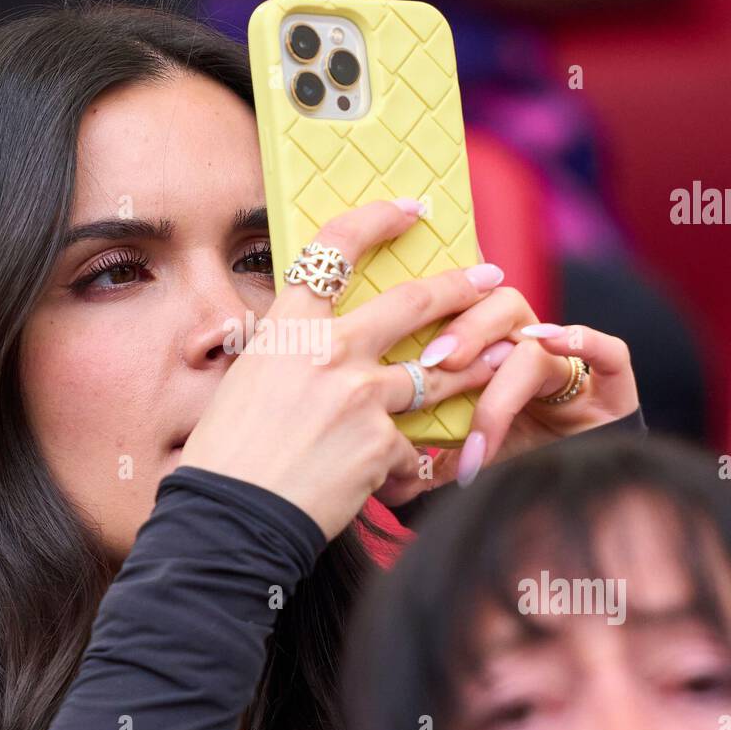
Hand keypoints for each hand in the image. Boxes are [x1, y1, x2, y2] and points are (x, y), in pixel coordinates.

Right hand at [178, 198, 506, 540]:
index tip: (410, 209)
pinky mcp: (383, 445)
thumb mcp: (247, 384)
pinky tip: (404, 474)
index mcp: (289, 329)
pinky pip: (412, 446)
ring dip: (476, 366)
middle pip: (412, 303)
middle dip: (460, 287)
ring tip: (502, 359)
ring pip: (439, 373)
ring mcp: (362, 396)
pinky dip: (410, 459)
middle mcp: (331, 351)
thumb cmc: (227, 456)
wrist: (233, 519)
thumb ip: (291, 357)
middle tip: (489, 278)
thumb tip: (313, 347)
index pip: (335, 249)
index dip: (378, 219)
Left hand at [374, 294, 639, 506]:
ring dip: (505, 356)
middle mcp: (530, 352)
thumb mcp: (469, 464)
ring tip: (482, 393)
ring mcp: (571, 369)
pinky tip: (553, 343)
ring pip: (537, 333)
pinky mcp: (615, 389)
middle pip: (498, 308)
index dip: (432, 321)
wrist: (583, 504)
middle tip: (437, 359)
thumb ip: (433, 465)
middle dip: (465, 328)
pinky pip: (610, 353)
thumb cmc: (521, 472)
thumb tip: (391, 478)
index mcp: (491, 357)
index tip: (404, 351)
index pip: (462, 314)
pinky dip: (584, 341)